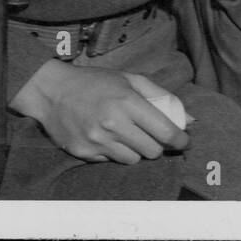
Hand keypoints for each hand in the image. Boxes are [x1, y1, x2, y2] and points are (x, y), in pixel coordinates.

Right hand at [10, 60, 189, 163]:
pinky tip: (108, 138)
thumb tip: (189, 119)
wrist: (52, 91)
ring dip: (137, 150)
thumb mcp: (130, 79)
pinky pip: (111, 161)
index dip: (180, 140)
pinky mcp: (84, 153)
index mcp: (128, 102)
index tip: (185, 142)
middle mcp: (113, 124)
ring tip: (129, 136)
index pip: (165, 132)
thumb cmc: (95, 82)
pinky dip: (115, 153)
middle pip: (152, 151)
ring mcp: (97, 141)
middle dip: (158, 146)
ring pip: (133, 160)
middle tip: (154, 137)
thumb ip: (161, 97)